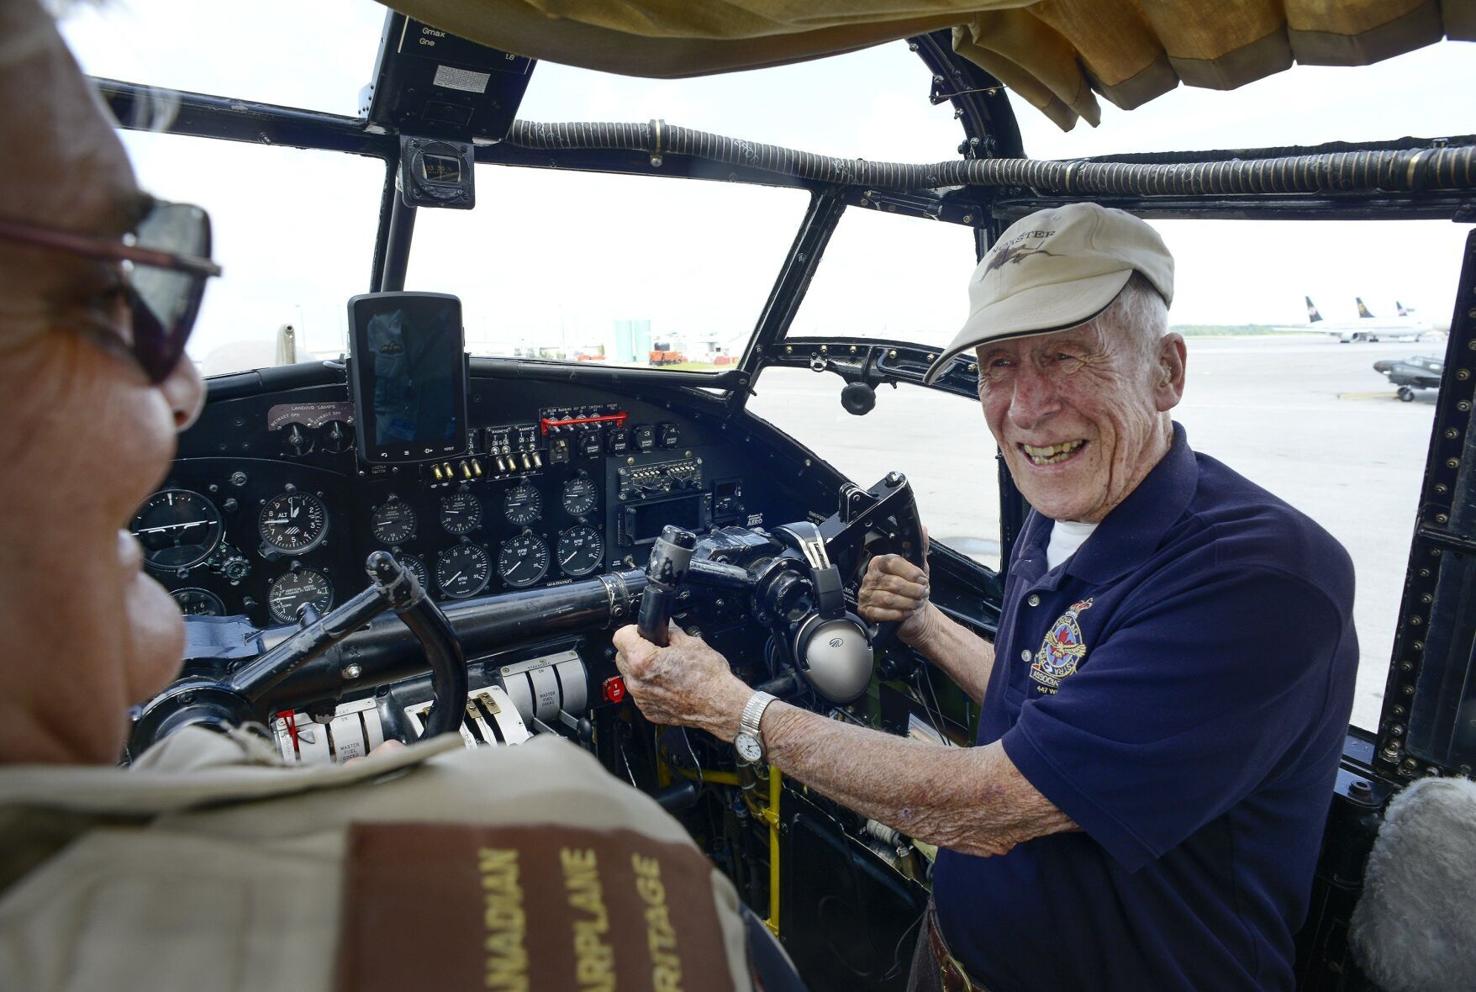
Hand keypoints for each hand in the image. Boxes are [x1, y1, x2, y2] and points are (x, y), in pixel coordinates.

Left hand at [612, 624, 751, 740]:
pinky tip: (667, 684)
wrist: (720, 704)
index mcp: (643, 661)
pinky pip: (641, 694)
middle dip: (634, 650)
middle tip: (655, 648)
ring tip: (664, 668)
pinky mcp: (648, 711)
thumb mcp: (691, 643)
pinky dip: (649, 687)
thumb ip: (671, 633)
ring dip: (640, 670)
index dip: (632, 630)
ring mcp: (642, 699)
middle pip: (621, 657)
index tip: (641, 632)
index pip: (620, 637)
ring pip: (630, 677)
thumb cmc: (709, 678)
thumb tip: (665, 629)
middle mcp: (637, 682)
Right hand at [858, 527, 933, 645]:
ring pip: (889, 599)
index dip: (911, 572)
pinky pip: (883, 613)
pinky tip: (906, 612)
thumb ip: (920, 547)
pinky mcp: (866, 610)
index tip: (922, 579)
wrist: (913, 611)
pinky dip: (899, 614)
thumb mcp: (919, 567)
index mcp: (880, 562)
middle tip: (922, 593)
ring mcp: (866, 594)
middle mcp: (870, 576)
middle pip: (893, 583)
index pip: (892, 562)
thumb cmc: (913, 588)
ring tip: (916, 603)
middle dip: (913, 591)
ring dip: (908, 603)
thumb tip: (922, 529)